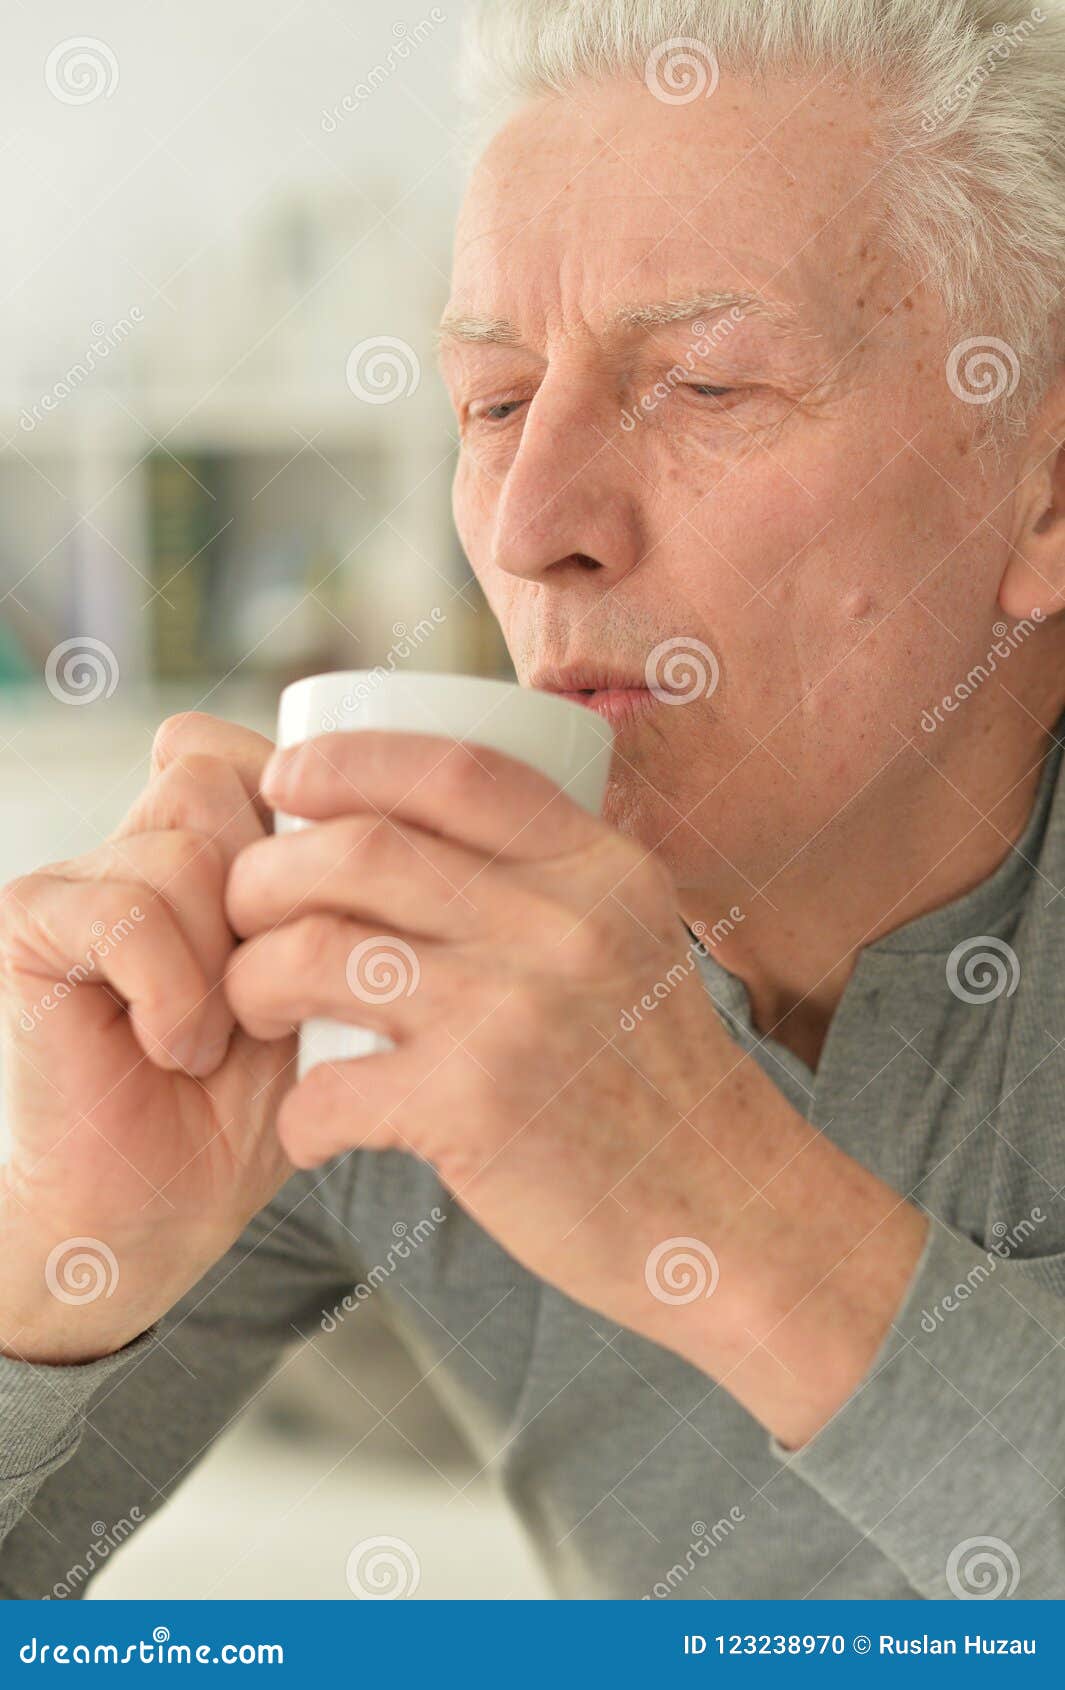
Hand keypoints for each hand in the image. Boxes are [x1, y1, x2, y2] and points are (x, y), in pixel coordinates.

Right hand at [0, 713, 294, 1362]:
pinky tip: (168, 1049)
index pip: (248, 754)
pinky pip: (131, 913)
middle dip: (261, 904)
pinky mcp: (30, 921)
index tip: (305, 930)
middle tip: (252, 1004)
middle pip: (219, 785)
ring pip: (184, 851)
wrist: (157, 1209)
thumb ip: (310, 885)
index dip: (292, 827)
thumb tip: (331, 800)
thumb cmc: (242, 1103)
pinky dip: (172, 996)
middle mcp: (132, 844)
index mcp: (201, 843)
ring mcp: (76, 879)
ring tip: (206, 1038)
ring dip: (220, 967)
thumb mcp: (310, 980)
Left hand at [226, 728, 927, 1446]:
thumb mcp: (635, 938)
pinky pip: (330, 1088)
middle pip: (359, 850)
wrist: (728, 1212)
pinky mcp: (478, 1109)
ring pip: (320, 954)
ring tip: (255, 1007)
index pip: (454, 767)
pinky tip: (313, 1130)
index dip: (346, 759)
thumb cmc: (658, 1079)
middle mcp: (562, 924)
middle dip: (265, 874)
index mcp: (601, 868)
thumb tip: (413, 821)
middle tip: (243, 911)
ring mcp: (517, 1014)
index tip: (283, 781)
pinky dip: (299, 1115)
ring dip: (254, 980)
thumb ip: (550, 880)